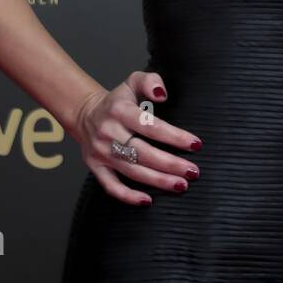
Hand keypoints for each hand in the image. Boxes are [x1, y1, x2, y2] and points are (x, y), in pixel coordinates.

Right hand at [70, 71, 203, 206]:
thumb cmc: (119, 100)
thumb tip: (162, 94)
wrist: (86, 114)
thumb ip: (150, 81)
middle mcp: (109, 132)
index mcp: (120, 111)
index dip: (174, 137)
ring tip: (181, 184)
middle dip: (170, 164)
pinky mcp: (95, 167)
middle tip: (193, 171)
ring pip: (131, 171)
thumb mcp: (133, 81)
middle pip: (143, 152)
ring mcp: (100, 152)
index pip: (151, 126)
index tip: (196, 144)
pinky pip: (110, 186)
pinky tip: (148, 200)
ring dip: (158, 181)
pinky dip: (128, 196)